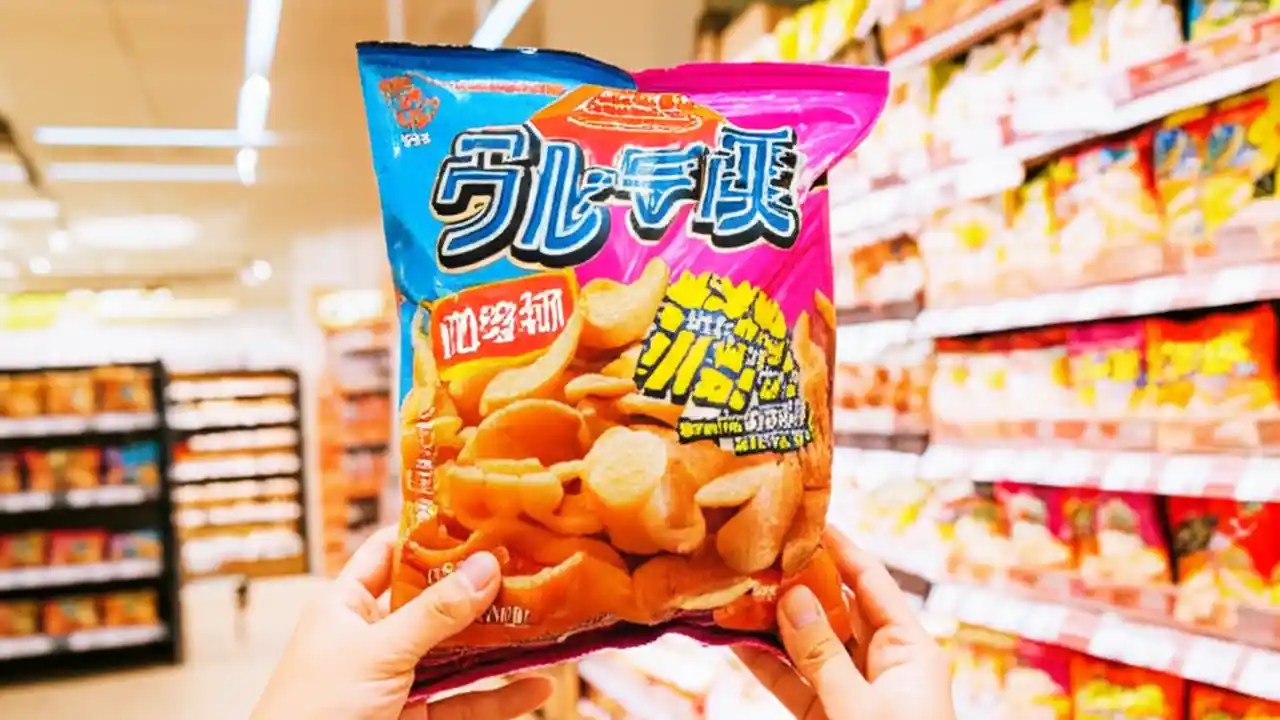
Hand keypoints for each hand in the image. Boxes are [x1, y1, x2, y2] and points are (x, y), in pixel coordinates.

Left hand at [251, 527, 552, 719]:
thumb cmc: (312, 713)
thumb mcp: (378, 653)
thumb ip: (434, 613)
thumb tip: (485, 566)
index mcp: (346, 606)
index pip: (390, 552)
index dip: (431, 533)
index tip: (479, 516)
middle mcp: (374, 637)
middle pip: (436, 601)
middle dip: (480, 589)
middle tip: (529, 566)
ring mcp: (398, 679)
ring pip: (458, 652)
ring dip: (499, 643)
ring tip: (545, 622)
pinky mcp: (417, 717)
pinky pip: (465, 701)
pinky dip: (501, 697)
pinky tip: (536, 686)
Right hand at [735, 528, 953, 719]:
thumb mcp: (861, 706)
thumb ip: (822, 653)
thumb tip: (791, 595)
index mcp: (910, 649)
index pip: (871, 581)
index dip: (839, 549)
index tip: (805, 520)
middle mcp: (882, 663)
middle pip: (835, 609)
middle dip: (796, 583)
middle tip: (755, 556)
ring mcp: (853, 690)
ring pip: (808, 645)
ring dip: (772, 624)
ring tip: (735, 593)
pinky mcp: (826, 716)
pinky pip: (793, 680)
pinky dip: (765, 663)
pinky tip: (735, 641)